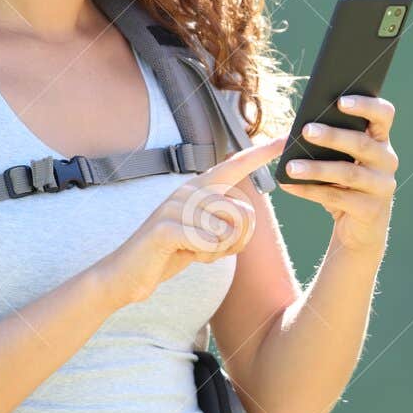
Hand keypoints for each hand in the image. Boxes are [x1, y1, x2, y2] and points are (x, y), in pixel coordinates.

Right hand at [98, 136, 286, 307]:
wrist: (128, 275)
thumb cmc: (171, 253)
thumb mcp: (205, 235)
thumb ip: (226, 223)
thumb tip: (247, 217)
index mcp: (199, 188)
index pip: (235, 165)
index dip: (261, 153)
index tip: (285, 137)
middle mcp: (188, 189)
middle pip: (243, 213)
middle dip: (236, 242)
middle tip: (210, 250)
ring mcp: (174, 206)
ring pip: (227, 231)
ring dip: (216, 252)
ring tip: (193, 251)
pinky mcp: (166, 228)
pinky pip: (208, 243)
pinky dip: (203, 256)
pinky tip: (183, 255)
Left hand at [277, 95, 397, 254]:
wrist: (361, 228)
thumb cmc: (346, 184)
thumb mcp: (342, 159)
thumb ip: (331, 141)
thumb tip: (300, 128)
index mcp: (381, 140)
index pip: (383, 114)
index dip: (366, 105)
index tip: (340, 101)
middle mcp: (387, 161)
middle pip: (362, 144)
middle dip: (333, 136)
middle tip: (306, 130)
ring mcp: (382, 186)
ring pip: (348, 173)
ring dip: (316, 168)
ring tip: (291, 166)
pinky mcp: (370, 209)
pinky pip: (337, 198)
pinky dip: (310, 191)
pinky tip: (289, 185)